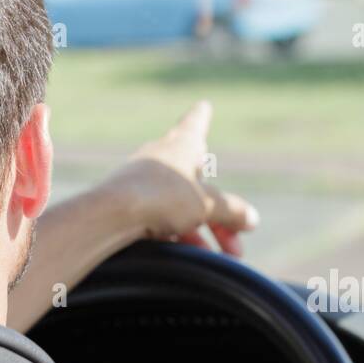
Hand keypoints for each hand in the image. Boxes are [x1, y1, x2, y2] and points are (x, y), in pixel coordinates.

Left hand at [100, 100, 258, 254]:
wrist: (112, 215)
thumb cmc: (162, 197)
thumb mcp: (207, 205)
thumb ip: (232, 211)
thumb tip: (252, 219)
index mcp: (181, 146)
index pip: (195, 124)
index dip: (201, 117)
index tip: (204, 105)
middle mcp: (161, 158)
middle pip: (197, 181)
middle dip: (220, 215)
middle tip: (236, 244)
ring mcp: (143, 180)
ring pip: (181, 205)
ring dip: (203, 232)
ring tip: (221, 257)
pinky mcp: (130, 204)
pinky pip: (161, 217)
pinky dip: (179, 235)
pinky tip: (192, 256)